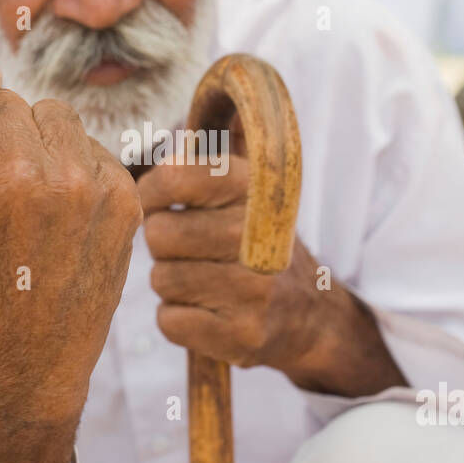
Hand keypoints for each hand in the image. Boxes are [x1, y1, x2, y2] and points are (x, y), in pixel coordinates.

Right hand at [0, 0, 142, 459]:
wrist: (23, 356)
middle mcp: (11, 168)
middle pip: (4, 94)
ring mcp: (72, 182)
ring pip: (51, 116)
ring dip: (38, 145)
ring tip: (32, 210)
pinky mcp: (119, 197)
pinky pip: (89, 144)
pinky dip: (75, 168)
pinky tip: (66, 218)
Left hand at [138, 151, 404, 397]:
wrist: (310, 316)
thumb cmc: (259, 244)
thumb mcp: (250, 192)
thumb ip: (214, 155)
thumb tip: (187, 125)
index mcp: (256, 191)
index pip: (173, 176)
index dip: (153, 191)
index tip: (161, 201)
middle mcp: (258, 237)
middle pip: (158, 234)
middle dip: (165, 244)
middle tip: (193, 250)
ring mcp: (253, 292)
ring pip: (161, 279)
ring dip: (173, 283)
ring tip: (205, 280)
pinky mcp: (243, 336)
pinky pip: (170, 320)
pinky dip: (179, 319)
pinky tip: (209, 313)